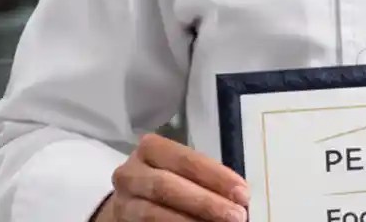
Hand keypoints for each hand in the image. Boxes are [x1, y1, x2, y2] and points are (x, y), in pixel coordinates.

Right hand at [94, 133, 249, 221]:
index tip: (243, 193)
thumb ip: (206, 179)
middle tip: (236, 216)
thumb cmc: (169, 180)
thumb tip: (239, 196)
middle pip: (167, 186)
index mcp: (151, 149)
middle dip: (205, 202)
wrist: (133, 201)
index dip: (216, 177)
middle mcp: (130, 173)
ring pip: (153, 214)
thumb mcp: (183, 171)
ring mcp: (123, 201)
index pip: (186, 160)